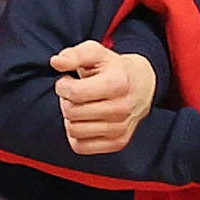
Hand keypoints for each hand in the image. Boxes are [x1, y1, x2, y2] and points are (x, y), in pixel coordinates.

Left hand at [48, 40, 156, 154]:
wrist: (143, 85)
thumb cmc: (113, 68)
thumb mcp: (95, 52)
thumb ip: (74, 54)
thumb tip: (56, 63)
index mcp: (117, 84)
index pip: (74, 93)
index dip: (62, 86)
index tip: (67, 81)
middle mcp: (122, 109)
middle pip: (72, 113)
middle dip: (66, 101)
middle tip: (75, 94)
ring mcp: (121, 129)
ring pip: (74, 131)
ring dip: (70, 118)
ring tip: (80, 107)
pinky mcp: (118, 143)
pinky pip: (81, 147)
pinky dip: (76, 135)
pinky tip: (83, 121)